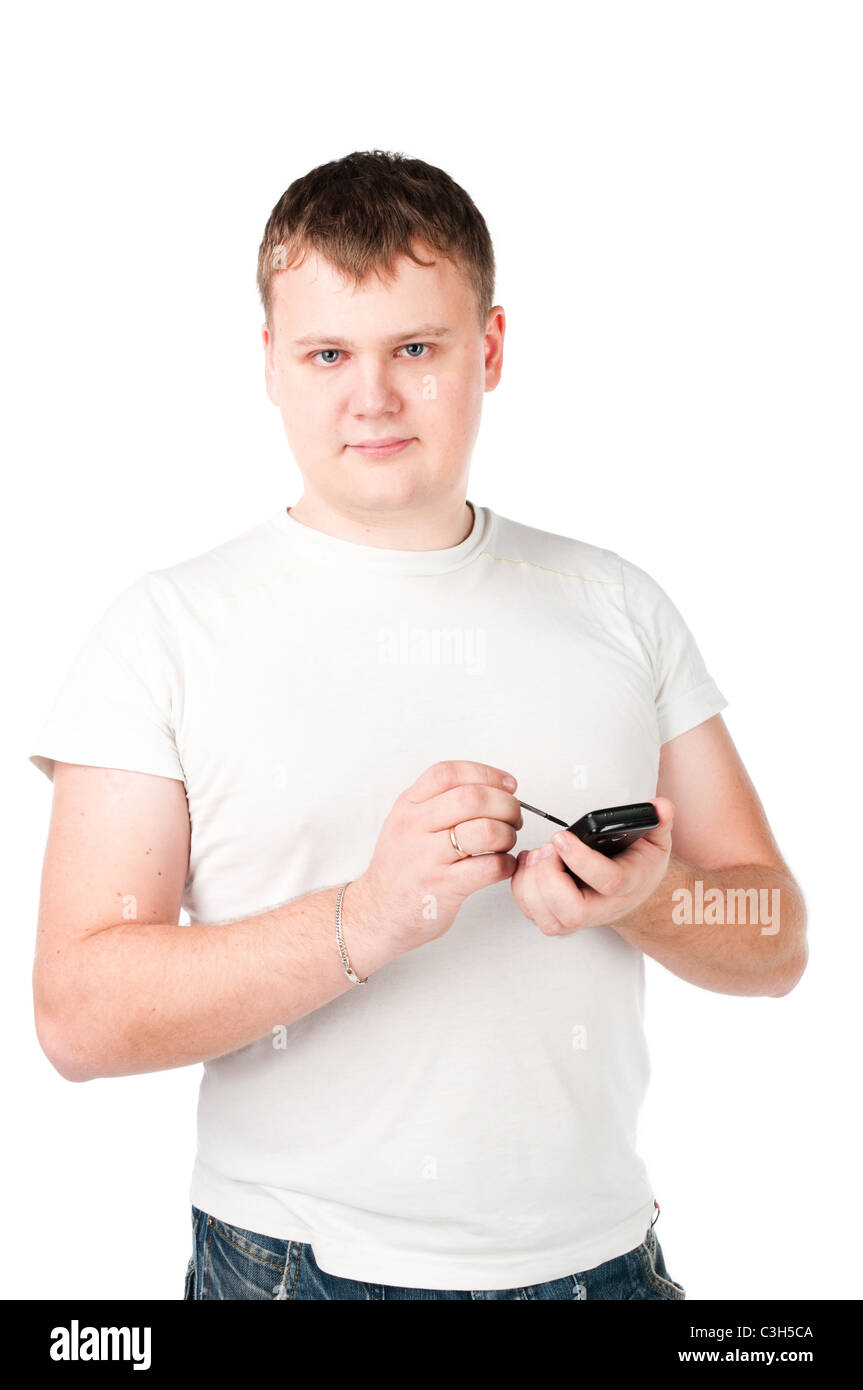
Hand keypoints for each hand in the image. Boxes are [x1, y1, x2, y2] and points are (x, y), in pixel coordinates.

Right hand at [350, 760, 521, 956]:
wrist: (377, 912)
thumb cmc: (402, 866)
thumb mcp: (407, 822)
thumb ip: (439, 800)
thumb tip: (494, 787)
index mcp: (408, 805)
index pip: (448, 774)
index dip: (486, 774)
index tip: (507, 785)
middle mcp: (414, 827)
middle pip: (472, 798)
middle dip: (506, 804)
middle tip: (514, 817)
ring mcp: (427, 858)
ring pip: (486, 831)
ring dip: (508, 834)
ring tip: (506, 842)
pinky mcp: (443, 887)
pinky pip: (490, 867)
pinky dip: (507, 864)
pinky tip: (502, 865)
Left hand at [510, 797, 674, 934]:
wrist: (634, 896)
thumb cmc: (638, 867)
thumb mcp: (655, 840)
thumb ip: (657, 821)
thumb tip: (660, 807)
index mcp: (628, 885)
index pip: (608, 881)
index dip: (581, 860)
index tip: (562, 836)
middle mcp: (603, 908)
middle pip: (573, 911)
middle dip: (550, 878)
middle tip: (545, 849)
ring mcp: (580, 919)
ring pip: (550, 920)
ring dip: (532, 885)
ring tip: (535, 856)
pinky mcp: (559, 921)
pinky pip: (534, 915)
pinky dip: (522, 890)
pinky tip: (527, 866)